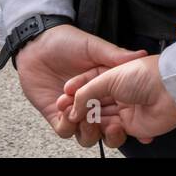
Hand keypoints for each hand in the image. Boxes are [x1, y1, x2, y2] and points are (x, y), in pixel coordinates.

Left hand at [15, 24, 147, 147]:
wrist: (36, 45)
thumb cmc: (66, 41)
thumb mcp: (93, 47)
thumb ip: (115, 55)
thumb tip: (140, 55)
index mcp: (108, 87)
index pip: (123, 107)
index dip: (129, 117)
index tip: (129, 120)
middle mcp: (94, 101)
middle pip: (107, 126)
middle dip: (109, 131)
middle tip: (107, 124)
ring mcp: (76, 110)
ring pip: (87, 134)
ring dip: (88, 131)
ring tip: (84, 117)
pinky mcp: (56, 115)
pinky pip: (65, 130)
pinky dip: (67, 126)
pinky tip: (66, 111)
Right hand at [63, 55, 175, 144]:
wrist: (171, 88)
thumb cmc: (145, 75)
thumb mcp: (110, 77)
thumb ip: (87, 91)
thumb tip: (73, 107)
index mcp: (111, 76)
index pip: (85, 87)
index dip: (72, 94)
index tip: (61, 100)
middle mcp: (117, 93)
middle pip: (89, 107)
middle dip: (78, 112)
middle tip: (70, 114)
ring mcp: (124, 110)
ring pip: (98, 123)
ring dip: (91, 126)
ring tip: (91, 122)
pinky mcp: (132, 126)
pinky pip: (114, 135)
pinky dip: (109, 135)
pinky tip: (110, 128)